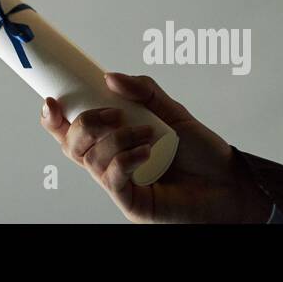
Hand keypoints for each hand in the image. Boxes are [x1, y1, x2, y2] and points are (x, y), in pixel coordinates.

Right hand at [40, 72, 272, 222]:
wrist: (230, 183)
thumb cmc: (201, 151)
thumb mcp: (172, 110)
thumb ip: (144, 91)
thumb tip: (109, 78)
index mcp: (111, 141)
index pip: (70, 132)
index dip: (53, 119)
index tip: (52, 101)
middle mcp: (109, 163)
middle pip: (72, 146)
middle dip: (85, 123)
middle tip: (113, 114)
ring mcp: (119, 185)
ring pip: (91, 160)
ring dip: (115, 139)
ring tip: (146, 133)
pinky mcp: (132, 203)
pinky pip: (112, 180)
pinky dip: (125, 159)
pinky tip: (147, 152)